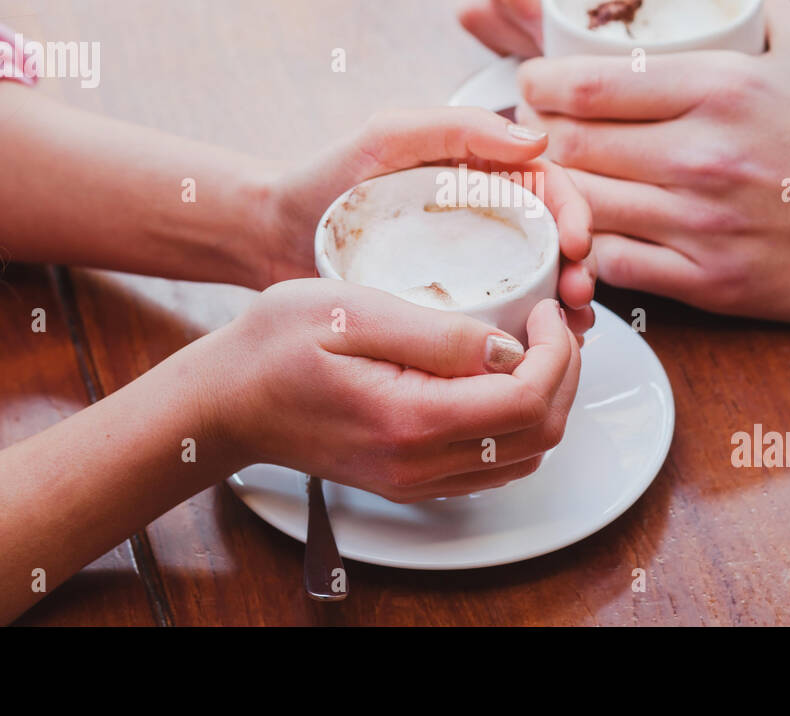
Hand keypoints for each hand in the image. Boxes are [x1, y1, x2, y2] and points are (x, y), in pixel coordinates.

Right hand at [207, 279, 580, 501]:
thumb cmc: (273, 347)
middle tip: (548, 323)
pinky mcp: (411, 478)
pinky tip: (500, 376)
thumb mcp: (352, 312)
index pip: (528, 403)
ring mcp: (417, 479)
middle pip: (540, 436)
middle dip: (564, 375)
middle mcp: (421, 465)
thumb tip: (508, 346)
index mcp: (412, 420)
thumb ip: (436, 333)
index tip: (544, 309)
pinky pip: (492, 465)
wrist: (225, 402)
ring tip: (532, 345)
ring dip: (546, 400)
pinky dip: (518, 422)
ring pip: (525, 456)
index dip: (557, 353)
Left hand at [262, 106, 594, 335]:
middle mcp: (486, 217)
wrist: (274, 237)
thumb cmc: (327, 180)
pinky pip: (503, 317)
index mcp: (482, 172)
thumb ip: (457, 127)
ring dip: (565, 306)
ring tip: (569, 330)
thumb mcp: (389, 137)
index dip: (575, 213)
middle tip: (577, 297)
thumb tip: (536, 139)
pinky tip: (534, 349)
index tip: (575, 244)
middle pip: (555, 240)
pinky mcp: (453, 304)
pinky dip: (528, 334)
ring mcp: (472, 263)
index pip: (549, 187)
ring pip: (539, 282)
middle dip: (580, 268)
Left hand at [514, 0, 789, 324]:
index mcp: (721, 87)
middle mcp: (702, 155)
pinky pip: (615, 267)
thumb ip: (752, 1)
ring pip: (582, 206)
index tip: (533, 83)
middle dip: (538, 136)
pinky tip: (596, 232)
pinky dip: (591, 249)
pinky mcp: (711, 283)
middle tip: (537, 132)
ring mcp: (703, 225)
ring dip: (559, 192)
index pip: (584, 84)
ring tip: (557, 179)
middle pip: (569, 145)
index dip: (537, 83)